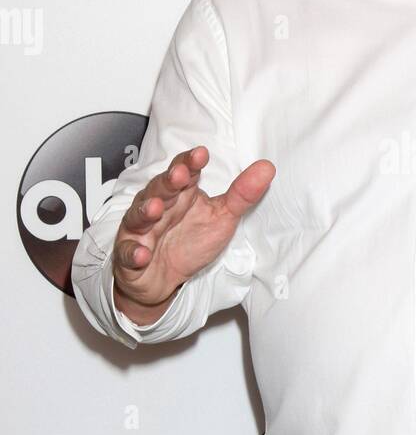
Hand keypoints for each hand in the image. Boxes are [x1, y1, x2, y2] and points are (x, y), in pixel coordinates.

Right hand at [112, 146, 275, 308]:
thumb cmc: (190, 242)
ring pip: (139, 217)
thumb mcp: (221, 218)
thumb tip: (267, 167)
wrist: (163, 280)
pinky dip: (134, 253)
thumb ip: (241, 195)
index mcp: (180, 194)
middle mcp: (157, 206)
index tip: (201, 154)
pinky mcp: (130, 257)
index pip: (184, 172)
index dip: (190, 163)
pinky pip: (128, 254)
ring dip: (146, 211)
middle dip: (168, 182)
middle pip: (160, 189)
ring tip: (156, 208)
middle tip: (179, 175)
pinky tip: (142, 254)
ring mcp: (140, 231)